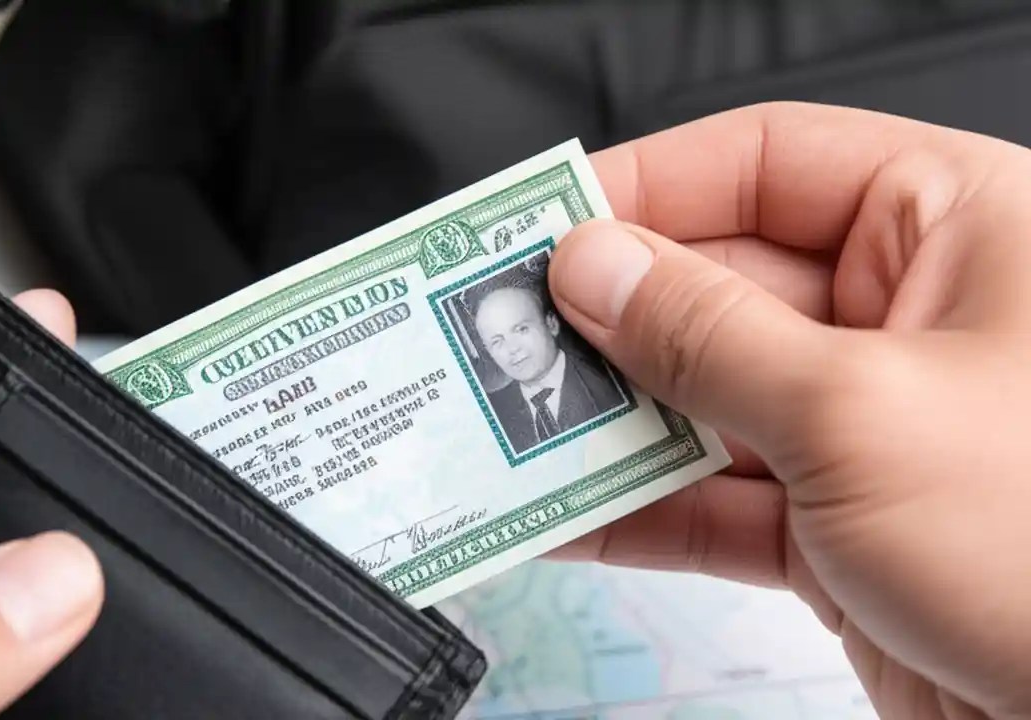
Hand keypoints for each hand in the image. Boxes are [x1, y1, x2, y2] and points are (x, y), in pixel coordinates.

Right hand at [547, 102, 1030, 719]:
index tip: (542, 225)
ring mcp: (868, 425)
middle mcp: (909, 317)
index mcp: (954, 230)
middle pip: (717, 286)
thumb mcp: (858, 413)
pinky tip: (562, 512)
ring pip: (704, 399)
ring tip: (511, 429)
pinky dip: (640, 509)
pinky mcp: (839, 525)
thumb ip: (707, 336)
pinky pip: (717, 496)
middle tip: (502, 337)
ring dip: (608, 424)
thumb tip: (595, 268)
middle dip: (607, 323)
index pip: (767, 163)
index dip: (645, 188)